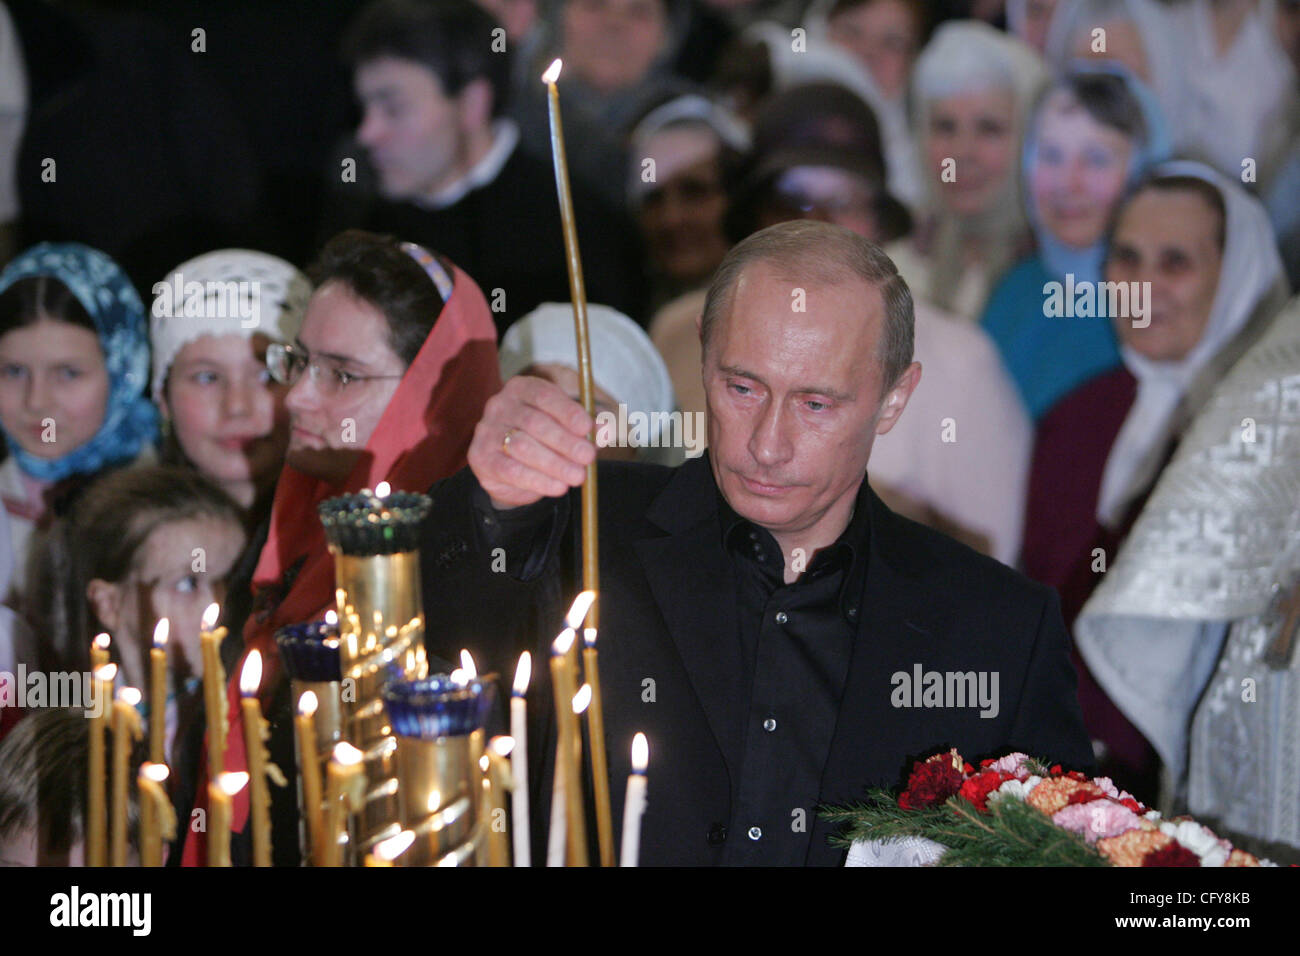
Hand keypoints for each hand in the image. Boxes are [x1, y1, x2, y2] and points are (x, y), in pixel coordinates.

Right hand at [468, 375, 596, 509]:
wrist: (509, 469)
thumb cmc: (543, 439)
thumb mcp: (566, 429)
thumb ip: (586, 428)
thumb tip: (607, 427)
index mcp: (521, 389)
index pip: (544, 395)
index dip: (567, 411)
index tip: (588, 427)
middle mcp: (499, 405)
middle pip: (534, 422)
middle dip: (565, 442)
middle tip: (588, 457)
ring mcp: (487, 430)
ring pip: (522, 447)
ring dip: (554, 464)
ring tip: (578, 476)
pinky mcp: (480, 457)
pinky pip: (511, 470)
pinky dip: (538, 480)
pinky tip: (558, 487)